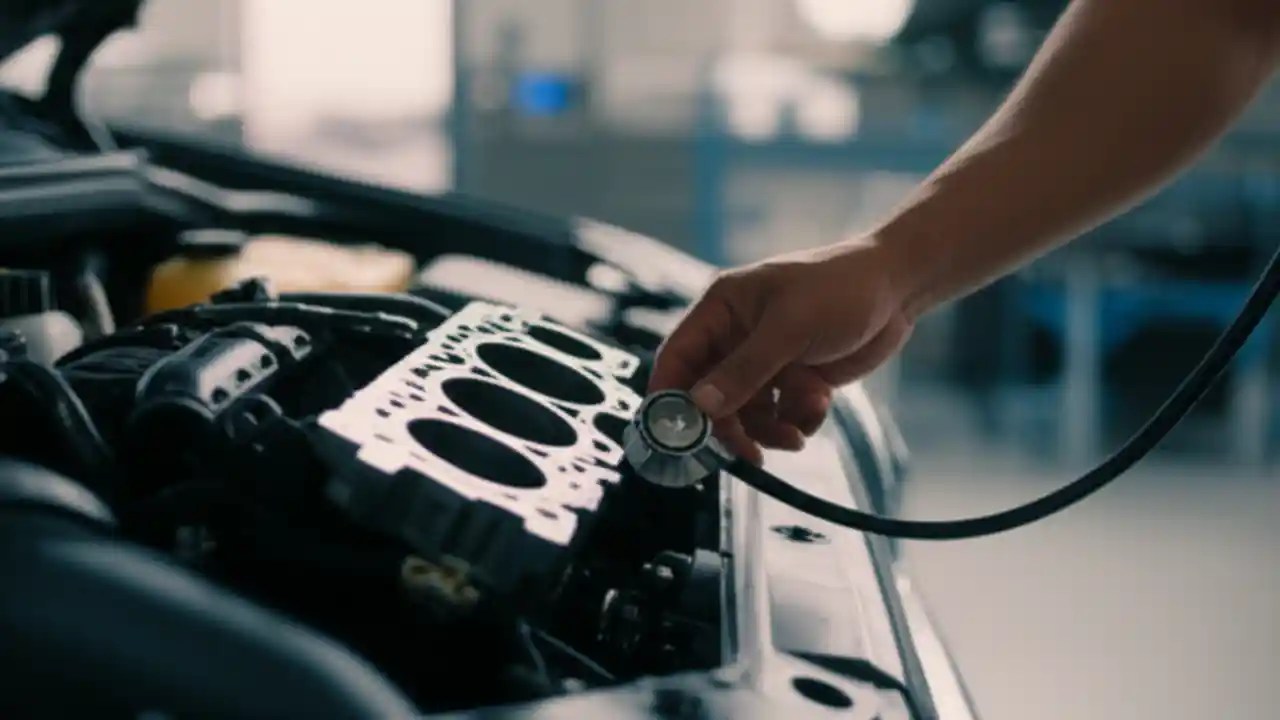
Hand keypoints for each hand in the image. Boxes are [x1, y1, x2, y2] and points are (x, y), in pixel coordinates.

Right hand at [648, 237, 915, 463]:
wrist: (898, 289)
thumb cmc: (840, 290)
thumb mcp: (789, 329)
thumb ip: (744, 370)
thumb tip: (697, 407)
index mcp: (722, 309)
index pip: (677, 358)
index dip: (669, 398)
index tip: (673, 438)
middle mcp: (736, 336)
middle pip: (710, 396)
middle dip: (732, 426)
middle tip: (751, 454)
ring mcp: (765, 360)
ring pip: (747, 413)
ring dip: (770, 429)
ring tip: (798, 435)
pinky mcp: (793, 378)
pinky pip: (779, 414)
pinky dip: (797, 419)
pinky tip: (820, 405)